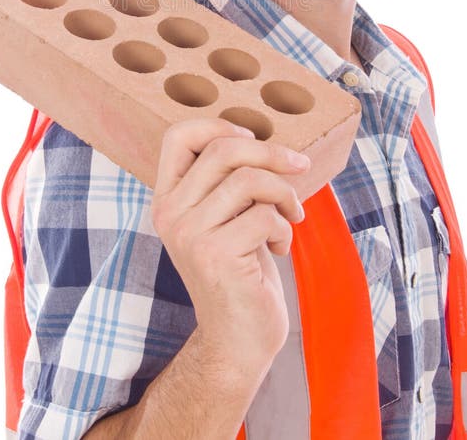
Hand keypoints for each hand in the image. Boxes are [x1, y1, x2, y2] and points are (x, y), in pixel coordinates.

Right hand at [151, 117, 309, 374]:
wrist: (237, 340)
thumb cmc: (240, 272)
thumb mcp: (225, 218)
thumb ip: (226, 182)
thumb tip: (258, 139)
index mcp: (167, 198)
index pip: (178, 135)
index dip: (219, 125)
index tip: (254, 141)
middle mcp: (170, 212)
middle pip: (224, 150)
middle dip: (272, 154)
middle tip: (299, 167)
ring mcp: (189, 234)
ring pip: (249, 180)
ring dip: (284, 194)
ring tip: (292, 217)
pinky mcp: (215, 254)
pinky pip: (265, 215)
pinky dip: (285, 228)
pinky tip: (280, 248)